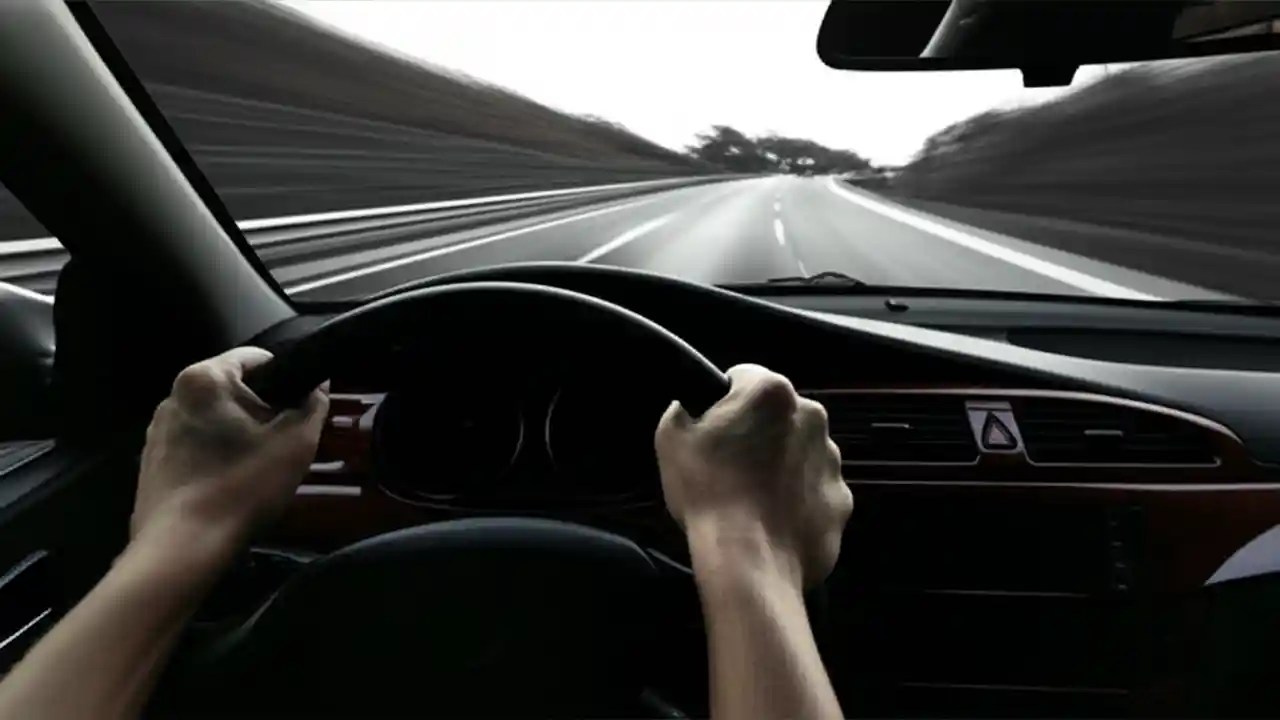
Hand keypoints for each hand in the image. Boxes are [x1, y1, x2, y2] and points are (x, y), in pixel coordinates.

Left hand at [131, 347, 327, 560]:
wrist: (184, 545)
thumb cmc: (242, 485)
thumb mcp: (296, 442)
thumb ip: (312, 404)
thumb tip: (317, 385)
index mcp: (204, 379)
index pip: (257, 358)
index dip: (288, 378)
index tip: (301, 410)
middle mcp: (172, 396)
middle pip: (232, 390)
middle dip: (260, 410)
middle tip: (283, 444)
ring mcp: (156, 430)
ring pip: (212, 419)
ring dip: (236, 434)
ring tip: (255, 469)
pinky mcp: (150, 462)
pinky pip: (193, 446)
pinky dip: (213, 456)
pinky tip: (227, 485)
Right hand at [654, 364, 852, 589]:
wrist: (749, 562)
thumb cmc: (708, 491)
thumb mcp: (671, 439)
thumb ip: (684, 411)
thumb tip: (692, 411)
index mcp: (773, 392)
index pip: (743, 377)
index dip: (722, 402)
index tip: (711, 430)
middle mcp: (813, 418)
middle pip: (779, 416)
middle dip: (759, 433)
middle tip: (731, 468)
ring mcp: (833, 462)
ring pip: (802, 454)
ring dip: (783, 467)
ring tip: (754, 501)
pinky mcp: (843, 503)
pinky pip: (816, 493)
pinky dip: (799, 503)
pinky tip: (774, 523)